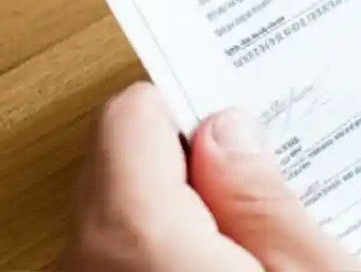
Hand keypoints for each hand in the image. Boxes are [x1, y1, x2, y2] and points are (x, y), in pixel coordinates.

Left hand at [63, 82, 360, 271]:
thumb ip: (264, 197)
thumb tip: (230, 131)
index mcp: (138, 235)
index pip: (132, 113)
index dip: (197, 105)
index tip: (246, 109)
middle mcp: (92, 261)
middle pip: (122, 160)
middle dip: (197, 156)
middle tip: (269, 167)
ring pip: (125, 210)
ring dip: (190, 205)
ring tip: (261, 224)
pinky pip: (127, 252)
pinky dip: (173, 244)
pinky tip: (235, 257)